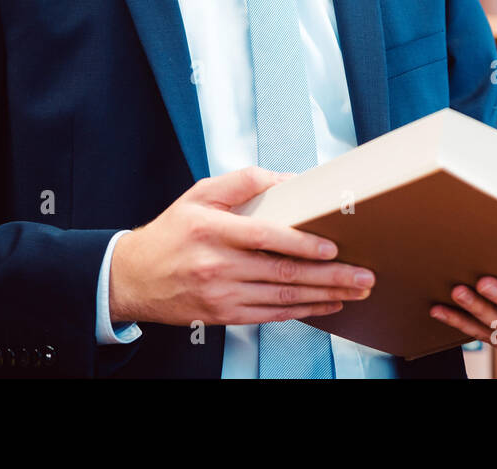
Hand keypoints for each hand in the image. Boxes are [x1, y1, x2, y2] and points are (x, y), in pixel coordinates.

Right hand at [109, 166, 374, 326]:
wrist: (134, 277)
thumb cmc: (171, 232)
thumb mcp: (200, 194)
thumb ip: (243, 182)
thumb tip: (287, 180)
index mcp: (211, 229)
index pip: (264, 237)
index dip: (301, 243)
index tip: (331, 247)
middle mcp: (216, 265)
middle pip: (282, 273)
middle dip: (329, 276)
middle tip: (363, 275)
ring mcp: (221, 294)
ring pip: (283, 297)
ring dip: (324, 296)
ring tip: (354, 291)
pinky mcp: (223, 315)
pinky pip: (270, 315)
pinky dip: (302, 311)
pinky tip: (325, 305)